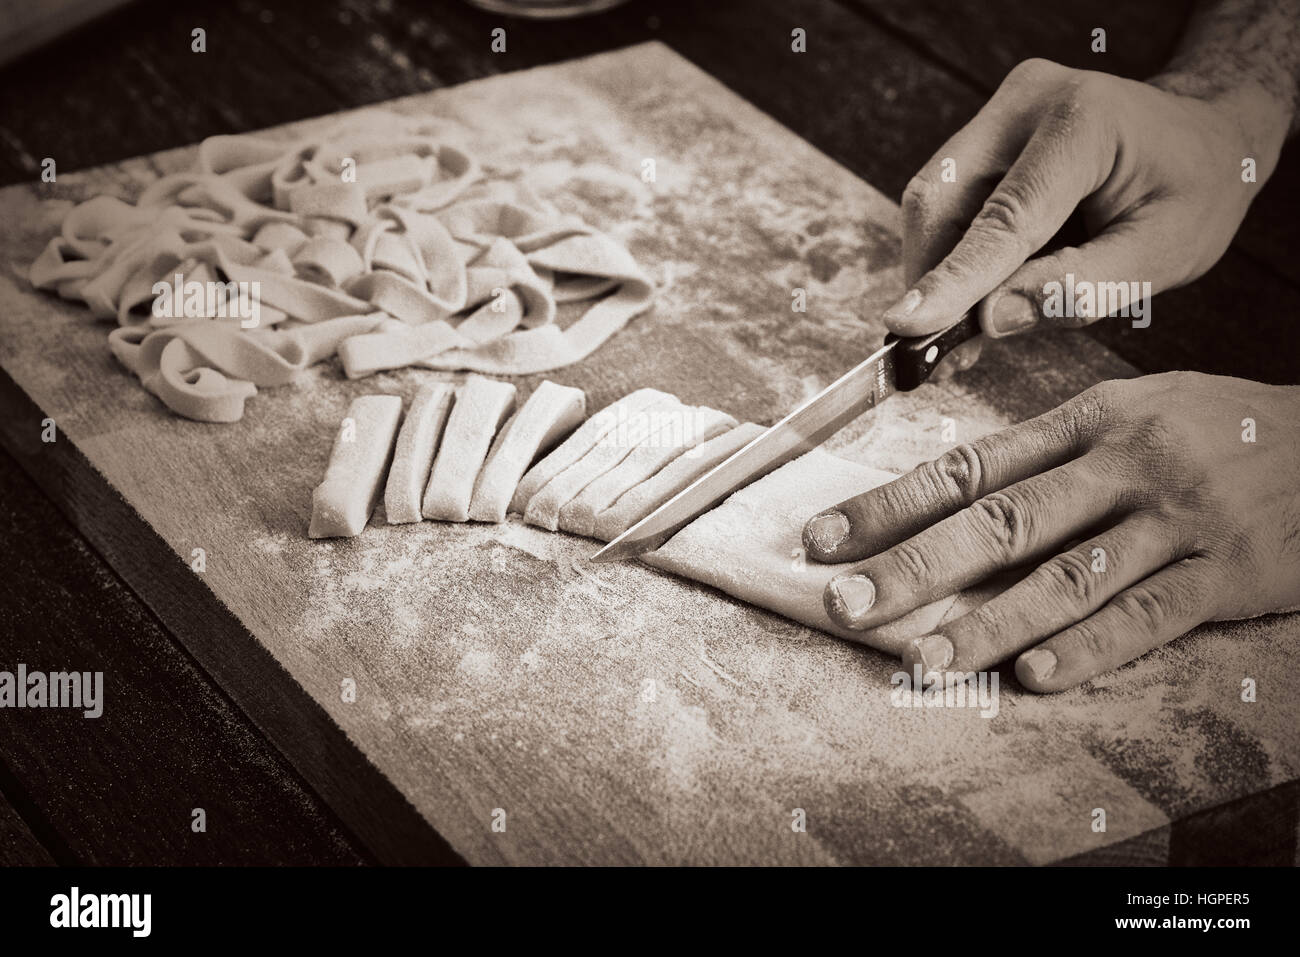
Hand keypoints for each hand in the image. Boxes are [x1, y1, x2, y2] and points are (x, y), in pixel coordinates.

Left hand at [801, 372, 1299, 690]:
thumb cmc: (1218, 430)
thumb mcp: (1134, 410)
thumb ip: (1050, 448)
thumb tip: (952, 490)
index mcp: (1089, 422)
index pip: (969, 468)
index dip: (889, 505)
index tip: (823, 539)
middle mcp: (1123, 467)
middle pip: (1003, 523)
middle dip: (914, 567)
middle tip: (846, 606)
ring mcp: (1174, 522)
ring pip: (1066, 579)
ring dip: (988, 625)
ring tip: (922, 662)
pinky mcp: (1225, 575)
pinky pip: (1148, 618)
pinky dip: (1088, 649)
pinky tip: (1033, 676)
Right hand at [885, 57, 1287, 374]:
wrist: (1206, 137)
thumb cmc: (1194, 191)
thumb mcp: (1161, 254)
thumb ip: (1078, 289)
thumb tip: (988, 320)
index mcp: (1084, 123)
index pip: (1003, 217)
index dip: (952, 280)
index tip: (906, 327)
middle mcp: (1028, 102)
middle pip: (940, 199)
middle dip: (932, 277)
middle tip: (942, 349)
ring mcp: (1001, 112)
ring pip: (933, 204)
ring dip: (941, 270)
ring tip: (968, 328)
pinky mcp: (987, 135)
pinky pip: (946, 202)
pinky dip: (954, 255)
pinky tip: (979, 291)